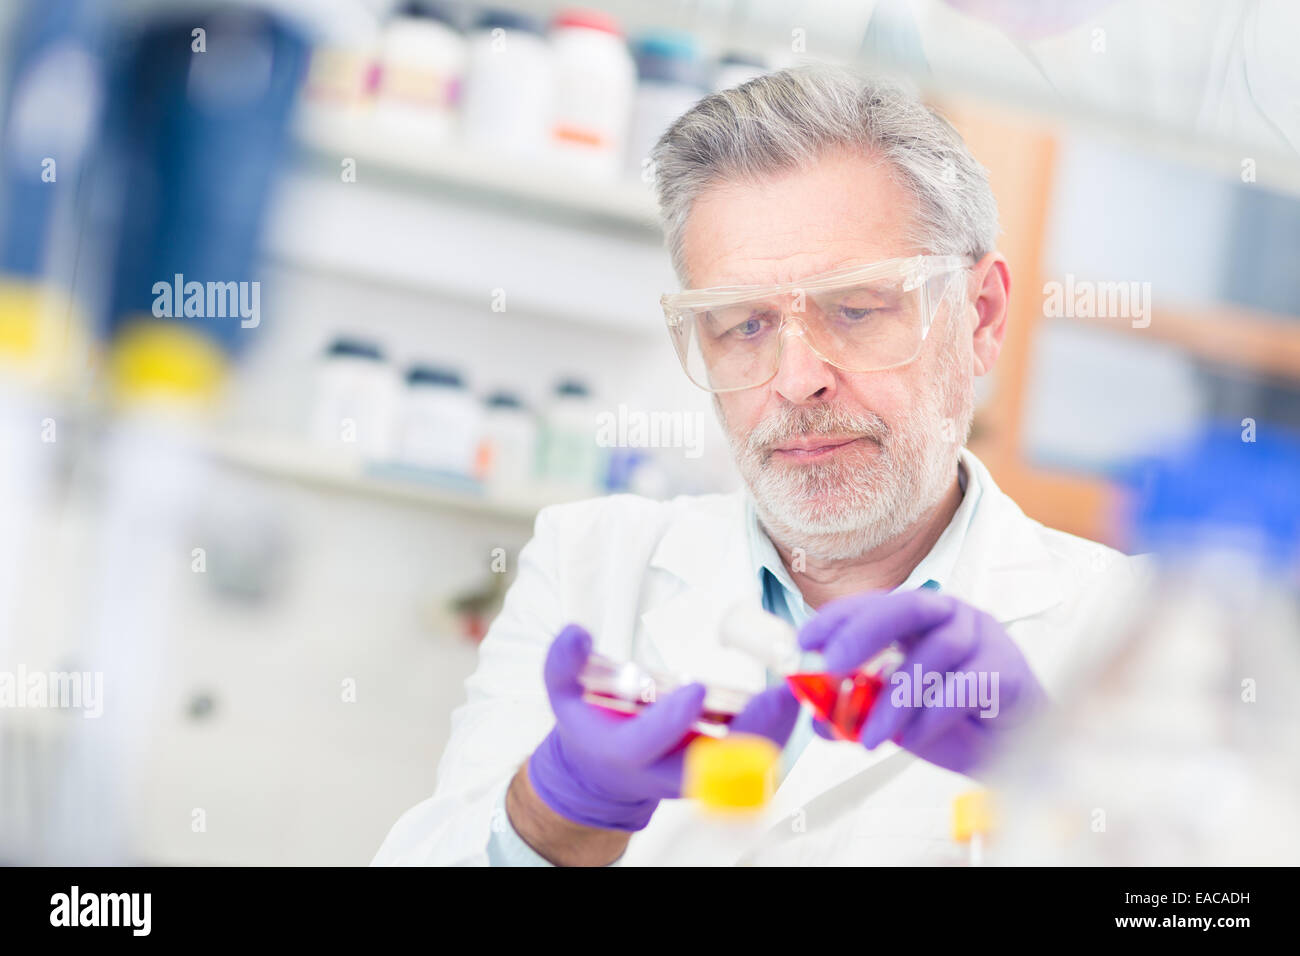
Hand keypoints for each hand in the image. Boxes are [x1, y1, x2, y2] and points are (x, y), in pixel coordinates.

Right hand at [528, 624, 799, 830]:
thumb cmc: (589, 726)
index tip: (693, 690)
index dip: (670, 720)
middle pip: (711, 765)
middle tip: (776, 695)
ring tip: (792, 693)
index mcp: (625, 751)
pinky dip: (774, 734)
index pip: (647, 743)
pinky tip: (789, 704)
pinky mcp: (719, 777)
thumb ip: (564, 662)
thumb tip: (575, 632)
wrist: (604, 772)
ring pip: (742, 769)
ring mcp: (696, 778)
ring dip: (771, 733)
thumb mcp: (563, 692)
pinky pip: (754, 762)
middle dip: (747, 733)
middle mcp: (664, 772)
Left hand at [798, 591, 1046, 774]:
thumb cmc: (955, 721)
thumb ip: (860, 713)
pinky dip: (931, 716)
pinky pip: (964, 688)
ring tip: (870, 737)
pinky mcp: (1008, 670)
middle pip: (909, 606)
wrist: (1017, 750)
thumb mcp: (897, 717)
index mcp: (920, 619)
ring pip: (934, 653)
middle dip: (864, 631)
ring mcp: (984, 638)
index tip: (805, 640)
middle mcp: (952, 617)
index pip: (876, 604)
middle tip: (832, 665)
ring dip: (895, 699)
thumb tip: (818, 720)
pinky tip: (913, 740)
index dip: (839, 617)